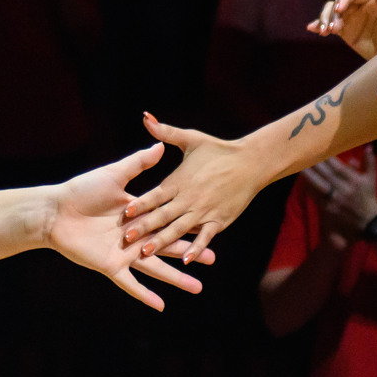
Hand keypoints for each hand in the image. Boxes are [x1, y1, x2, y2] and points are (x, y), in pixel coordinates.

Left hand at [47, 143, 215, 309]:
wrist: (54, 211)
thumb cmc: (81, 191)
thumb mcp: (113, 175)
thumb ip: (137, 164)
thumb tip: (158, 144)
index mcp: (137, 215)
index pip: (168, 221)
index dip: (188, 225)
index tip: (211, 226)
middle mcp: (134, 236)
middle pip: (167, 246)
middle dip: (190, 253)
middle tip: (212, 259)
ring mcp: (123, 253)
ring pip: (155, 268)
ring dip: (175, 278)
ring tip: (197, 287)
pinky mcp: (110, 265)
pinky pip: (130, 283)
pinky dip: (144, 295)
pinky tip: (160, 306)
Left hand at [122, 112, 265, 261]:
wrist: (252, 161)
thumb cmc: (219, 149)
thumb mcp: (190, 139)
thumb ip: (165, 132)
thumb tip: (145, 117)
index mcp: (179, 181)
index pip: (155, 195)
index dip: (140, 204)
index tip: (124, 212)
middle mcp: (189, 198)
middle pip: (162, 215)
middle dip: (144, 227)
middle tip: (126, 238)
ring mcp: (204, 211)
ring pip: (179, 229)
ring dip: (163, 241)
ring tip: (147, 252)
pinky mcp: (219, 221)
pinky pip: (205, 236)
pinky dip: (196, 248)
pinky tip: (186, 260)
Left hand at [299, 153, 376, 242]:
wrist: (368, 220)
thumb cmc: (368, 195)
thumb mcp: (371, 178)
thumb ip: (369, 162)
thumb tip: (368, 146)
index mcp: (355, 181)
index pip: (339, 168)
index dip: (328, 159)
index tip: (319, 150)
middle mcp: (345, 190)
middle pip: (328, 176)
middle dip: (316, 165)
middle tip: (305, 154)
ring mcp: (336, 200)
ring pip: (320, 186)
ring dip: (309, 176)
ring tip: (300, 166)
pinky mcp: (329, 209)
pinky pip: (316, 197)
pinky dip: (309, 188)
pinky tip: (303, 181)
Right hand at [308, 0, 376, 59]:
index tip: (339, 10)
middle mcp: (359, 6)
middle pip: (338, 2)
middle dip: (331, 13)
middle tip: (330, 28)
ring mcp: (350, 18)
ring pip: (330, 13)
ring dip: (324, 20)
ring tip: (324, 32)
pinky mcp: (345, 31)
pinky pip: (329, 25)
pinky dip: (318, 25)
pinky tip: (311, 29)